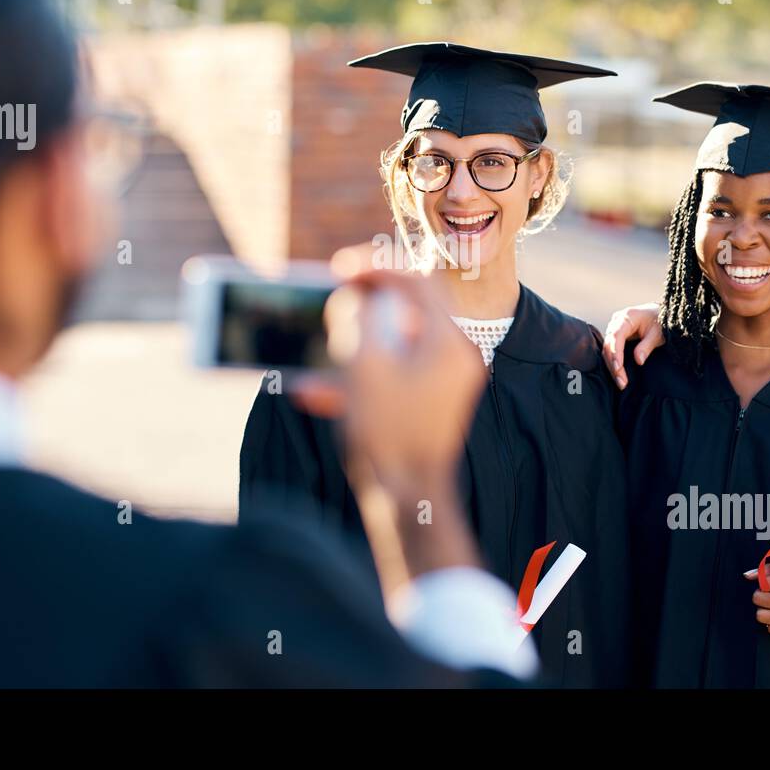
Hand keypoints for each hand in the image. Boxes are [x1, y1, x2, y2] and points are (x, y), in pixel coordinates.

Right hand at [292, 243, 484, 592]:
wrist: (409, 501)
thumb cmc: (387, 438)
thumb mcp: (363, 368)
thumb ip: (359, 319)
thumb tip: (356, 296)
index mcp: (448, 343)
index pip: (416, 282)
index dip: (375, 268)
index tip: (340, 269)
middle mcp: (454, 357)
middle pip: (409, 306)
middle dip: (366, 299)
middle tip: (335, 294)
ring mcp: (444, 381)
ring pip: (395, 341)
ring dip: (355, 341)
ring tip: (323, 345)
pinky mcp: (428, 401)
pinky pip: (392, 373)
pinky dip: (360, 375)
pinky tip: (315, 391)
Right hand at [601, 302, 663, 388]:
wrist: (660, 314)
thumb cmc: (660, 321)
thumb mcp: (658, 333)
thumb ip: (647, 346)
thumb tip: (638, 360)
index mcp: (627, 317)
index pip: (616, 336)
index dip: (616, 354)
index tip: (618, 369)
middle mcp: (617, 321)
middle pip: (609, 345)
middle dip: (613, 365)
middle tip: (621, 382)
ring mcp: (615, 328)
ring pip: (607, 349)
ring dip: (612, 367)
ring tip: (621, 383)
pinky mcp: (616, 336)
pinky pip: (611, 350)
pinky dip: (613, 363)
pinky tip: (618, 374)